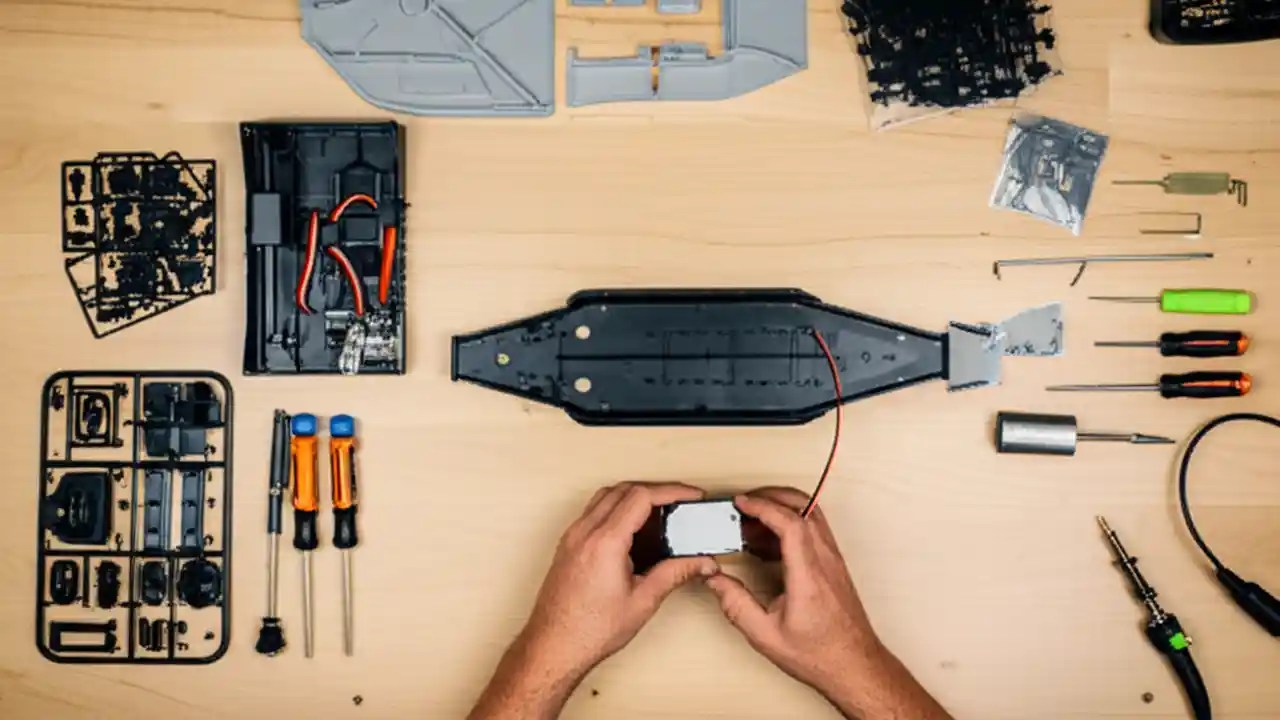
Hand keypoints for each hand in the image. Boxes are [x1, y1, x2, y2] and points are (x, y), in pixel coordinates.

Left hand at [525, 481, 718, 673]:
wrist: (554, 646)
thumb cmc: (589, 630)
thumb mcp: (642, 601)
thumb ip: (674, 574)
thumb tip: (700, 562)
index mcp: (604, 543)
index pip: (641, 497)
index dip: (671, 491)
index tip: (690, 495)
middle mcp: (584, 533)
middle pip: (623, 489)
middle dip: (655, 489)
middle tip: (679, 501)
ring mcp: (572, 537)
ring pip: (605, 496)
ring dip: (632, 494)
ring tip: (658, 509)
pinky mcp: (567, 544)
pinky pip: (592, 511)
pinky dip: (615, 507)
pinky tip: (631, 525)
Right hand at [705, 488, 950, 719]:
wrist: (855, 666)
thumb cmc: (820, 654)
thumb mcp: (766, 635)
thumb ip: (736, 604)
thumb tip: (715, 580)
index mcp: (809, 575)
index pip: (789, 522)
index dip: (762, 506)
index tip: (741, 503)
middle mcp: (825, 560)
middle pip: (803, 506)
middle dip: (771, 495)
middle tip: (745, 503)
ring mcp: (833, 560)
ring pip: (810, 514)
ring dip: (781, 508)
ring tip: (752, 523)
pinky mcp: (834, 564)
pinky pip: (813, 529)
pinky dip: (791, 523)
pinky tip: (769, 543)